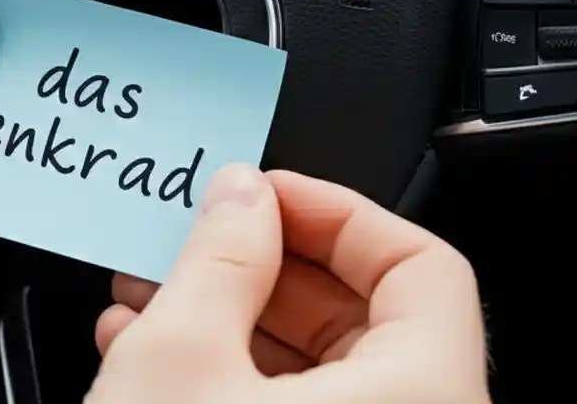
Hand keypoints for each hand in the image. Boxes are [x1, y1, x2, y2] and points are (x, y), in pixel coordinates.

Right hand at [89, 165, 489, 402]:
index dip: (336, 211)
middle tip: (200, 236)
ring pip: (318, 371)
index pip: (421, 262)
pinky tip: (153, 356)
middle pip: (362, 314)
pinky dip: (231, 378)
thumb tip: (239, 197)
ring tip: (153, 297)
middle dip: (261, 265)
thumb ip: (218, 257)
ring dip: (232, 321)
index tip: (267, 193)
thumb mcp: (181, 360)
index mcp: (423, 395)